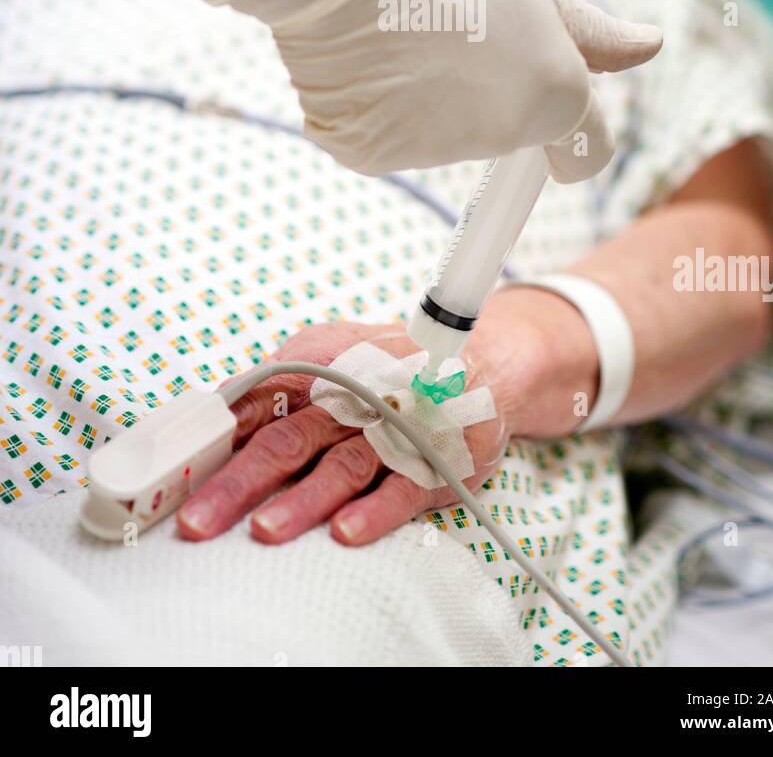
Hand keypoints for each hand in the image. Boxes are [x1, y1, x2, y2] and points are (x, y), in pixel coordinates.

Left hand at [176, 287, 595, 545]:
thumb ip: (277, 381)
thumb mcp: (332, 351)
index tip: (175, 473)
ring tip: (265, 531)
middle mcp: (350, 400)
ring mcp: (392, 431)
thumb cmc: (391, 365)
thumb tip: (214, 410)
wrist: (483, 361)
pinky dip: (373, 512)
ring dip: (301, 502)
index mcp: (318, 372)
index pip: (257, 403)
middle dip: (238, 483)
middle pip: (286, 440)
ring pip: (339, 469)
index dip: (215, 438)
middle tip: (198, 521)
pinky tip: (344, 534)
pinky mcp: (432, 460)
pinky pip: (400, 490)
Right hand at [198, 0, 661, 179]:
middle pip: (507, 133)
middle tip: (446, 20)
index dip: (569, 121)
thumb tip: (650, 49)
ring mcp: (429, 152)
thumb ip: (590, 33)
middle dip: (488, 88)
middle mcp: (499, 139)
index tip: (535, 86)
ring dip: (425, 93)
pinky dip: (370, 104)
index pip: (585, 153)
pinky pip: (379, 135)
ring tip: (396, 24)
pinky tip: (360, 49)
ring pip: (440, 133)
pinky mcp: (364, 152)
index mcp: (553, 95)